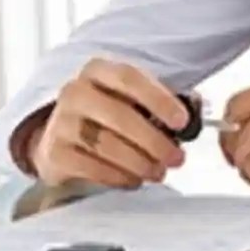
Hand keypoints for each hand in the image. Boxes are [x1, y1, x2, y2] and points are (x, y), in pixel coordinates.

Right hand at [27, 59, 190, 188]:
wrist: (59, 141)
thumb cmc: (105, 119)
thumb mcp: (129, 101)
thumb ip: (158, 105)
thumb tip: (194, 116)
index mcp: (98, 71)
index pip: (129, 77)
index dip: (159, 99)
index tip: (182, 122)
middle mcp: (75, 92)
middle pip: (120, 115)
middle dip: (154, 140)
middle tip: (176, 158)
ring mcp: (61, 122)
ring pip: (108, 144)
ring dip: (141, 162)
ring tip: (158, 172)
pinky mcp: (55, 153)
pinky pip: (94, 167)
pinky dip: (119, 176)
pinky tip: (133, 179)